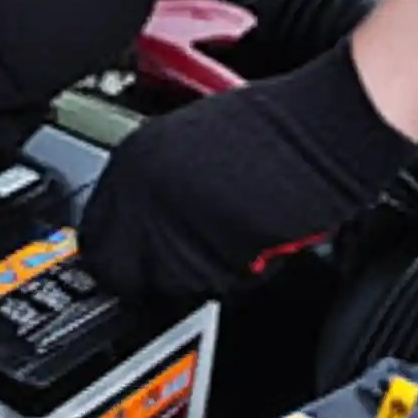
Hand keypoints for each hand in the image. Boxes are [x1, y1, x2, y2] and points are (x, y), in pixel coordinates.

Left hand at [79, 40, 415, 298]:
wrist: (320, 131)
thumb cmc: (274, 130)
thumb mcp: (191, 147)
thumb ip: (155, 188)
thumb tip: (140, 226)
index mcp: (129, 161)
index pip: (97, 237)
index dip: (125, 254)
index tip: (142, 260)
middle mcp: (141, 194)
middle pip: (122, 272)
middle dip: (152, 276)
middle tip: (190, 259)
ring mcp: (171, 224)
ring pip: (168, 285)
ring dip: (198, 276)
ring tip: (231, 238)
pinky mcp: (207, 251)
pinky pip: (210, 287)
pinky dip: (232, 277)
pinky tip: (252, 241)